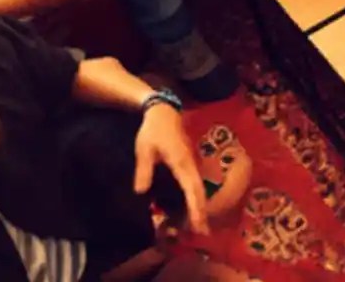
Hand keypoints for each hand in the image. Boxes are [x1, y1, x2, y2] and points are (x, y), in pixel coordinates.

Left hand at [133, 105, 208, 235]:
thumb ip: (144, 170)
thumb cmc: (153, 130)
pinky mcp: (189, 163)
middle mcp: (191, 165)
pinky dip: (194, 198)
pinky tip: (190, 207)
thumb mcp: (144, 149)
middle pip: (199, 191)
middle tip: (202, 232)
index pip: (192, 189)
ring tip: (197, 225)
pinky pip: (194, 183)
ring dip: (198, 206)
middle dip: (201, 212)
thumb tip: (142, 192)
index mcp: (182, 163)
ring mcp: (192, 164)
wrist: (164, 112)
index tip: (198, 223)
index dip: (196, 207)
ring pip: (198, 188)